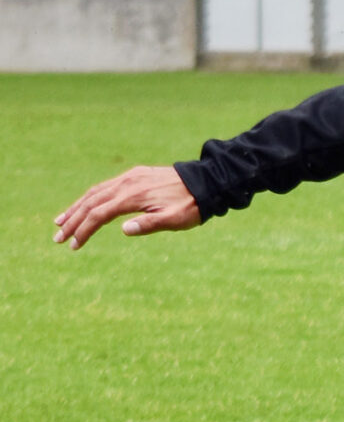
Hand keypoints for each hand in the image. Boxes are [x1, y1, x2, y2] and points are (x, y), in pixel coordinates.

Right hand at [53, 166, 202, 248]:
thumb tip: (124, 230)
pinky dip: (90, 197)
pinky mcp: (134, 175)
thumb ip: (150, 224)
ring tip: (60, 222)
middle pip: (91, 203)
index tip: (73, 245)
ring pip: (94, 193)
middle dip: (72, 221)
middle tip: (57, 238)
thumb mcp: (175, 219)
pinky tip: (84, 205)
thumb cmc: (192, 205)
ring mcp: (128, 177)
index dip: (84, 231)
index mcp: (133, 196)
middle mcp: (126, 183)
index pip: (99, 215)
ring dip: (76, 208)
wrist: (207, 182)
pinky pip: (105, 186)